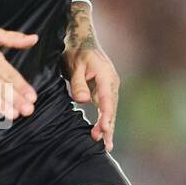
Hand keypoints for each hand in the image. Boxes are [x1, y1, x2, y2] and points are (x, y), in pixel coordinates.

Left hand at [64, 4, 118, 150]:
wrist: (81, 38)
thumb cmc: (76, 50)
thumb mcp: (74, 65)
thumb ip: (78, 83)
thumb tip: (83, 101)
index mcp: (105, 76)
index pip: (107, 100)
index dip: (106, 117)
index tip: (103, 130)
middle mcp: (110, 82)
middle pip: (111, 108)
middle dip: (109, 127)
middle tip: (106, 145)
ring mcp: (108, 86)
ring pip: (109, 109)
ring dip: (107, 126)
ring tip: (106, 145)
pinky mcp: (103, 89)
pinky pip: (105, 106)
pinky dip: (105, 119)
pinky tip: (102, 132)